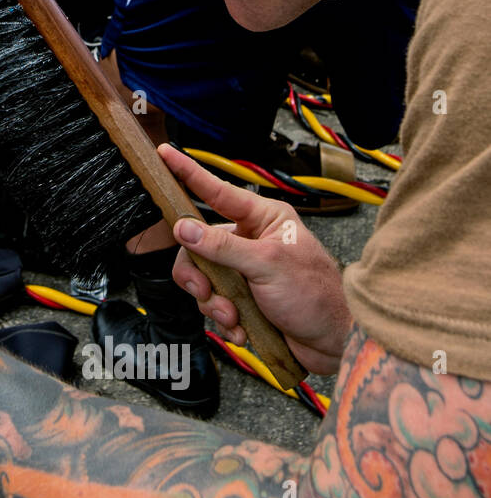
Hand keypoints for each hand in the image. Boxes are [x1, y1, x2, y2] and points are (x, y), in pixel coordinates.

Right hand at [157, 144, 351, 373]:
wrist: (333, 342)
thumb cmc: (316, 295)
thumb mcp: (268, 265)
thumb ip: (222, 246)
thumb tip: (185, 228)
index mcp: (262, 219)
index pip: (217, 192)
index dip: (189, 173)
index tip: (165, 155)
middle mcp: (249, 241)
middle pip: (197, 245)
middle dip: (199, 275)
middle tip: (205, 291)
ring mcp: (243, 270)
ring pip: (201, 277)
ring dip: (214, 303)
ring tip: (233, 316)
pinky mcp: (241, 298)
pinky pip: (212, 302)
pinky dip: (223, 319)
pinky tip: (242, 328)